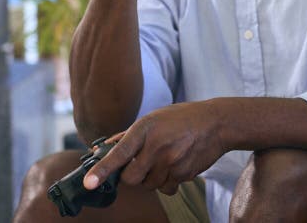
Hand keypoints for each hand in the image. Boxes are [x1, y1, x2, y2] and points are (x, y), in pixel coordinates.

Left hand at [83, 101, 223, 194]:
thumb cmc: (183, 118)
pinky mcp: (184, 173)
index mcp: (145, 129)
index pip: (119, 153)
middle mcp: (157, 146)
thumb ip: (128, 135)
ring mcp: (171, 161)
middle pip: (131, 178)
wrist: (218, 123)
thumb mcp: (154, 118)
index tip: (89, 184)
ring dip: (153, 178)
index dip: (102, 170)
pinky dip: (169, 180)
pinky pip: (167, 188)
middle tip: (143, 164)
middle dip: (133, 176)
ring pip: (149, 185)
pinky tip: (178, 163)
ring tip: (166, 159)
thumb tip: (101, 149)